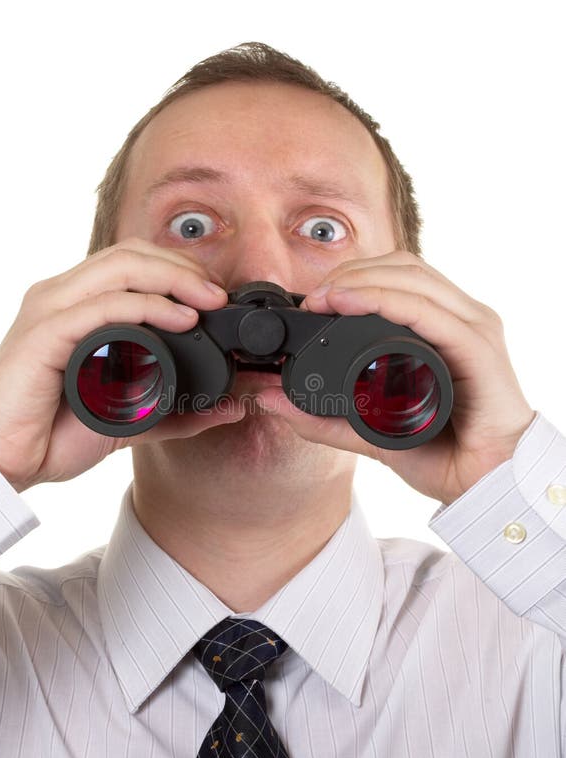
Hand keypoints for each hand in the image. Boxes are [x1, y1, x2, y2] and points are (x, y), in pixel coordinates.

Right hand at [0, 238, 244, 493]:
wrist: (3, 462)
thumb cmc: (53, 434)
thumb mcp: (131, 418)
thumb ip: (179, 412)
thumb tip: (230, 407)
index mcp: (76, 305)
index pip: (133, 263)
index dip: (179, 270)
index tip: (218, 296)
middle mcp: (61, 297)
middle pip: (131, 255)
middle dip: (183, 267)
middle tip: (221, 295)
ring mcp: (50, 310)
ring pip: (119, 268)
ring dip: (173, 278)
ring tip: (209, 300)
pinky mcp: (44, 334)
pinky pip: (102, 306)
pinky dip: (147, 307)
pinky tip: (180, 319)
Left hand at [254, 251, 535, 505]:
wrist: (487, 489)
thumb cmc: (444, 456)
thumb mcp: (371, 433)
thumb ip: (324, 419)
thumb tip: (270, 399)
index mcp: (441, 328)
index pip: (395, 278)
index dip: (351, 277)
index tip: (310, 300)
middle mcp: (460, 320)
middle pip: (402, 268)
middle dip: (350, 273)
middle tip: (311, 298)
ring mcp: (473, 330)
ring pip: (413, 279)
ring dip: (362, 280)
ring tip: (323, 297)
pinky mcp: (480, 349)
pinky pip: (430, 312)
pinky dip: (387, 301)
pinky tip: (352, 303)